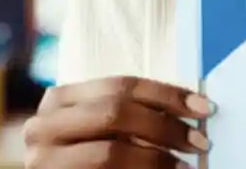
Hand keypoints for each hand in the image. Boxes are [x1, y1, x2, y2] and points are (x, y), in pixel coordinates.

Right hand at [23, 77, 214, 167]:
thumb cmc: (87, 161)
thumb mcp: (101, 131)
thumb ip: (131, 118)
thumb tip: (193, 111)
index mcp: (59, 100)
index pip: (121, 85)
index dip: (167, 94)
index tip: (204, 107)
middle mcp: (42, 126)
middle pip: (115, 112)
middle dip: (165, 126)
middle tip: (200, 142)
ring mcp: (41, 160)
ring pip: (110, 151)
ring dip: (157, 159)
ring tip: (186, 167)